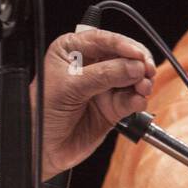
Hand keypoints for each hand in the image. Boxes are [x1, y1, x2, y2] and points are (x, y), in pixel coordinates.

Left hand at [0, 29, 154, 178]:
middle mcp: (89, 65)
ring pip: (133, 76)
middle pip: (124, 56)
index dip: (123, 44)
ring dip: (142, 81)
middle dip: (138, 63)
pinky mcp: (113, 106)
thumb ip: (102, 76)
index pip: (102, 39)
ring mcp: (103, 86)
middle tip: (146, 71)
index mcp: (70, 50)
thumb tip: (133, 66)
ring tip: (142, 88)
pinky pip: (133, 99)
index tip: (137, 54)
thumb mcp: (68, 88)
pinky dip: (138, 100)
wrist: (42, 148)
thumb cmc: (42, 113)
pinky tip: (136, 102)